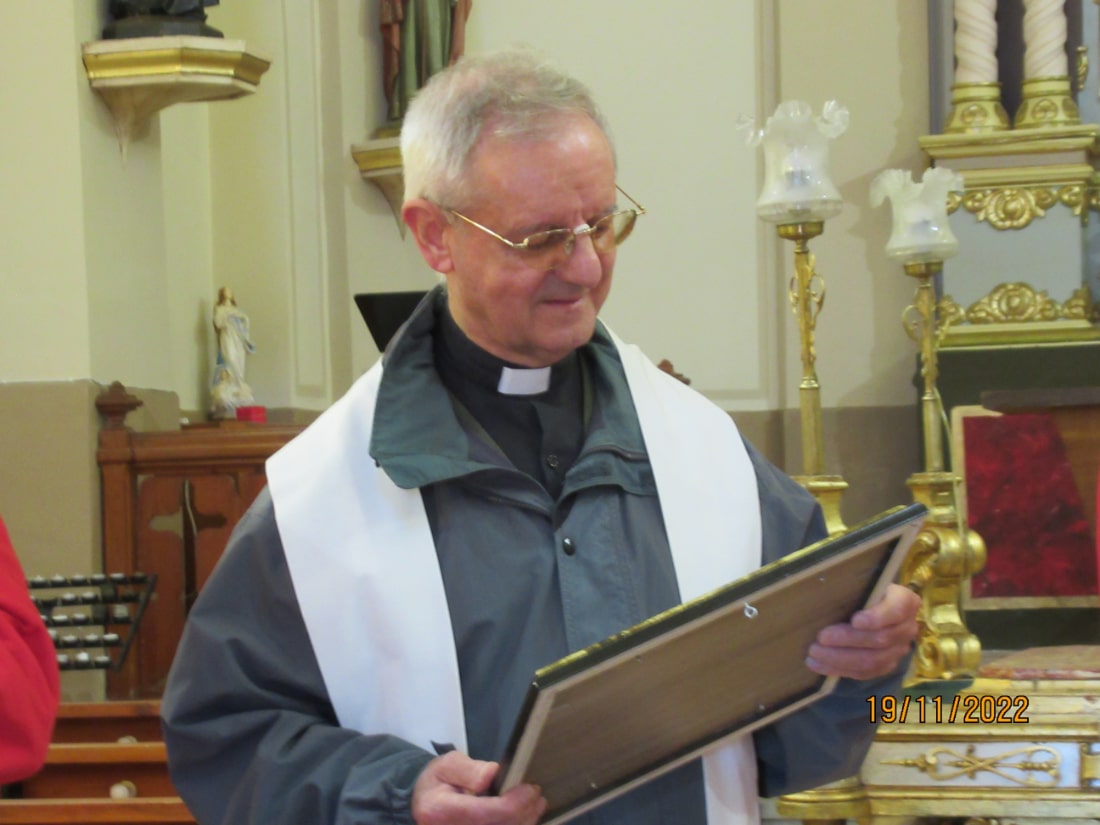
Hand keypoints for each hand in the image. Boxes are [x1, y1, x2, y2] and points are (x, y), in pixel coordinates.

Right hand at [412, 750, 545, 824]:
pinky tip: (525, 816)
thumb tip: (492, 775)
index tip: (530, 788)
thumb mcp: (448, 765)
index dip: (514, 803)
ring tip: (535, 804)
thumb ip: (470, 770)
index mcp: (440, 811)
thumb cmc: (438, 781)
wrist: (423, 804)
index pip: (485, 814)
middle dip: (524, 812)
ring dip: (525, 822)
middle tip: (536, 794)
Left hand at [805, 583, 919, 679]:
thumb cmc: (863, 589)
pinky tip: (818, 664)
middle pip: (881, 639)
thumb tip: (824, 589)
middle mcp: (907, 627)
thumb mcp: (862, 583)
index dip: (877, 618)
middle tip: (821, 638)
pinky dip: (839, 669)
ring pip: (872, 660)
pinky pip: (864, 673)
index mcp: (906, 601)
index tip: (854, 620)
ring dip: (840, 658)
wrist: (871, 605)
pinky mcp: (886, 665)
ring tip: (814, 653)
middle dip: (848, 640)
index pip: (896, 610)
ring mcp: (898, 649)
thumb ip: (853, 587)